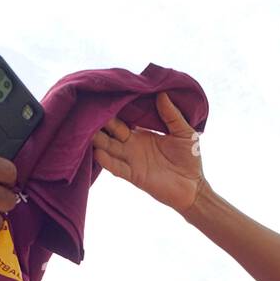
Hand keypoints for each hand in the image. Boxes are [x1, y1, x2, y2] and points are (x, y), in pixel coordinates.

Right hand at [92, 93, 203, 212]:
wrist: (194, 187)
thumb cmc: (190, 159)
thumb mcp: (184, 132)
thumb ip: (172, 115)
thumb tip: (162, 93)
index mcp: (143, 133)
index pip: (124, 118)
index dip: (116, 109)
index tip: (105, 95)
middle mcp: (132, 145)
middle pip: (111, 131)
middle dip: (101, 121)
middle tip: (89, 109)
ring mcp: (131, 160)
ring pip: (109, 147)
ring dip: (98, 140)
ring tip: (86, 130)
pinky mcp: (133, 175)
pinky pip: (117, 167)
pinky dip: (107, 161)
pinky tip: (97, 153)